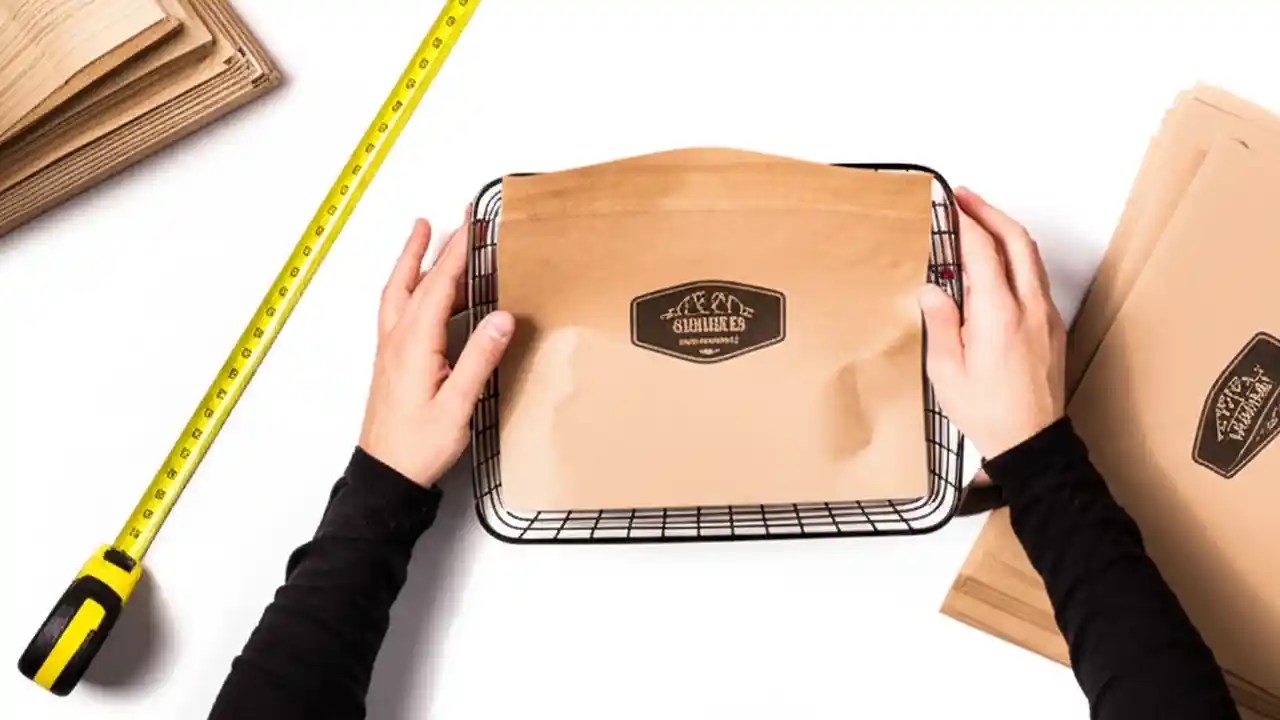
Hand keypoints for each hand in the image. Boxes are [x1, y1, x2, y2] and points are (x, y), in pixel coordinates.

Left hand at [359, 216, 514, 486]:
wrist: (384, 476)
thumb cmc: (417, 447)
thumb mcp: (457, 406)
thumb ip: (479, 359)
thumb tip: (501, 319)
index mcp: (413, 345)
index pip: (437, 286)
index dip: (456, 252)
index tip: (469, 224)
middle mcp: (396, 342)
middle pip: (409, 282)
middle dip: (424, 248)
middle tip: (437, 221)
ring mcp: (390, 352)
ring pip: (398, 296)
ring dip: (411, 266)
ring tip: (424, 242)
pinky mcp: (391, 364)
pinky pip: (397, 314)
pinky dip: (408, 291)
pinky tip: (421, 296)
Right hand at [918, 188, 1065, 458]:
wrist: (1032, 442)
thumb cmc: (989, 413)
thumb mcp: (948, 372)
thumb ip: (941, 323)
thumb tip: (932, 289)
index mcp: (999, 314)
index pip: (983, 250)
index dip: (964, 221)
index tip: (948, 204)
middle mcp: (1029, 307)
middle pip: (1017, 240)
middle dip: (990, 212)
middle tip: (964, 198)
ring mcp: (1045, 315)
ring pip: (1031, 256)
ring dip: (1006, 231)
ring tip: (979, 222)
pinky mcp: (1051, 326)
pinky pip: (1035, 277)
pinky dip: (1016, 256)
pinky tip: (997, 262)